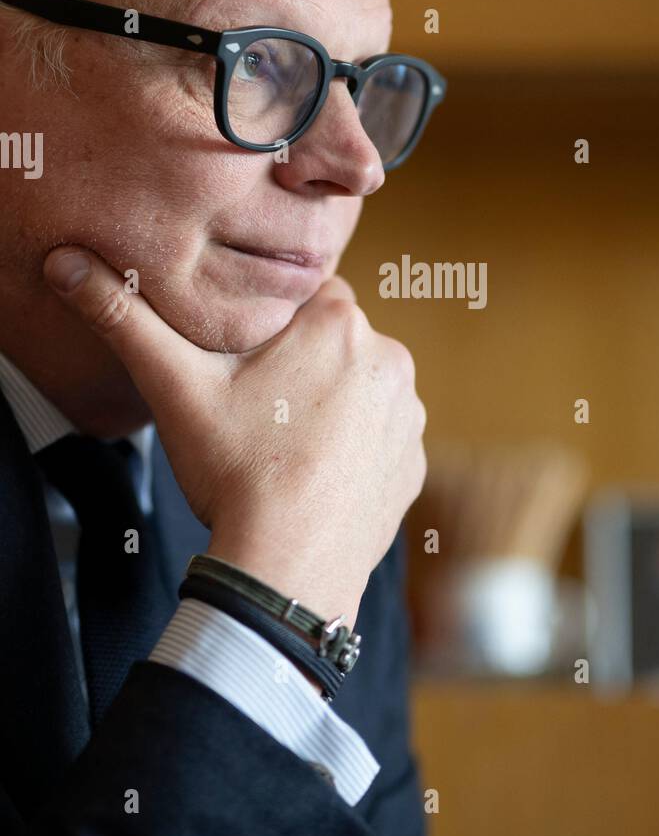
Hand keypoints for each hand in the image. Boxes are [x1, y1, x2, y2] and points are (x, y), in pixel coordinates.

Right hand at [43, 248, 426, 627]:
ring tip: (283, 444)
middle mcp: (389, 358)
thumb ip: (126, 320)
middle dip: (299, 364)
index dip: (268, 324)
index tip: (242, 360)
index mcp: (338, 322)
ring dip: (330, 404)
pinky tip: (314, 472)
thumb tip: (69, 266)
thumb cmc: (234, 472)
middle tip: (255, 409)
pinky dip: (353, 448)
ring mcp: (407, 415)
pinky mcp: (412, 463)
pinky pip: (380, 437)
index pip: (304, 293)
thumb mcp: (175, 389)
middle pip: (334, 341)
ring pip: (360, 387)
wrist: (287, 569)